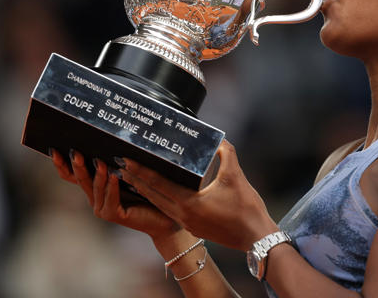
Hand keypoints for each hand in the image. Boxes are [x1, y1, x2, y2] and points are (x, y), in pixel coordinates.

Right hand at [50, 148, 180, 239]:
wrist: (164, 216)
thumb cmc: (148, 192)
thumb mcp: (128, 173)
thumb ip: (117, 162)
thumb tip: (108, 136)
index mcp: (95, 188)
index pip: (72, 175)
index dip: (61, 164)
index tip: (53, 149)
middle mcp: (94, 198)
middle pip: (80, 179)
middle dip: (76, 165)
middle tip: (75, 151)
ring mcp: (102, 208)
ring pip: (95, 188)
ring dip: (97, 174)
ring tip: (99, 160)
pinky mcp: (114, 214)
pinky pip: (111, 198)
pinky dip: (112, 186)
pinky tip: (114, 175)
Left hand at [116, 140, 278, 250]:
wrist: (255, 237)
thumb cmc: (247, 208)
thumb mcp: (235, 176)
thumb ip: (226, 154)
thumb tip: (217, 140)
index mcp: (189, 203)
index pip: (158, 184)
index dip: (142, 170)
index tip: (127, 160)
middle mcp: (183, 215)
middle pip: (153, 195)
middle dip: (136, 179)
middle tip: (121, 165)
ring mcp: (187, 223)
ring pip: (160, 204)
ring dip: (145, 190)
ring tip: (132, 177)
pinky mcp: (194, 227)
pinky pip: (170, 210)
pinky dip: (160, 199)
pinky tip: (159, 192)